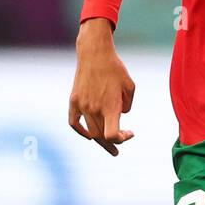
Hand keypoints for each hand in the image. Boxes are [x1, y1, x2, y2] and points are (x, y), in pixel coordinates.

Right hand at [69, 18, 135, 155]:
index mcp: (110, 107)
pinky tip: (88, 136)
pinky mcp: (74, 100)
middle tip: (116, 151)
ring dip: (99, 141)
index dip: (121, 139)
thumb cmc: (116, 69)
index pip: (112, 135)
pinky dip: (80, 132)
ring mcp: (82, 105)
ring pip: (90, 132)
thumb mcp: (130, 87)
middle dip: (111, 144)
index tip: (129, 132)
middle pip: (101, 137)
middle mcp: (95, 109)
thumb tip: (121, 114)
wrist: (94, 53)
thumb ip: (127, 105)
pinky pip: (74, 122)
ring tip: (106, 145)